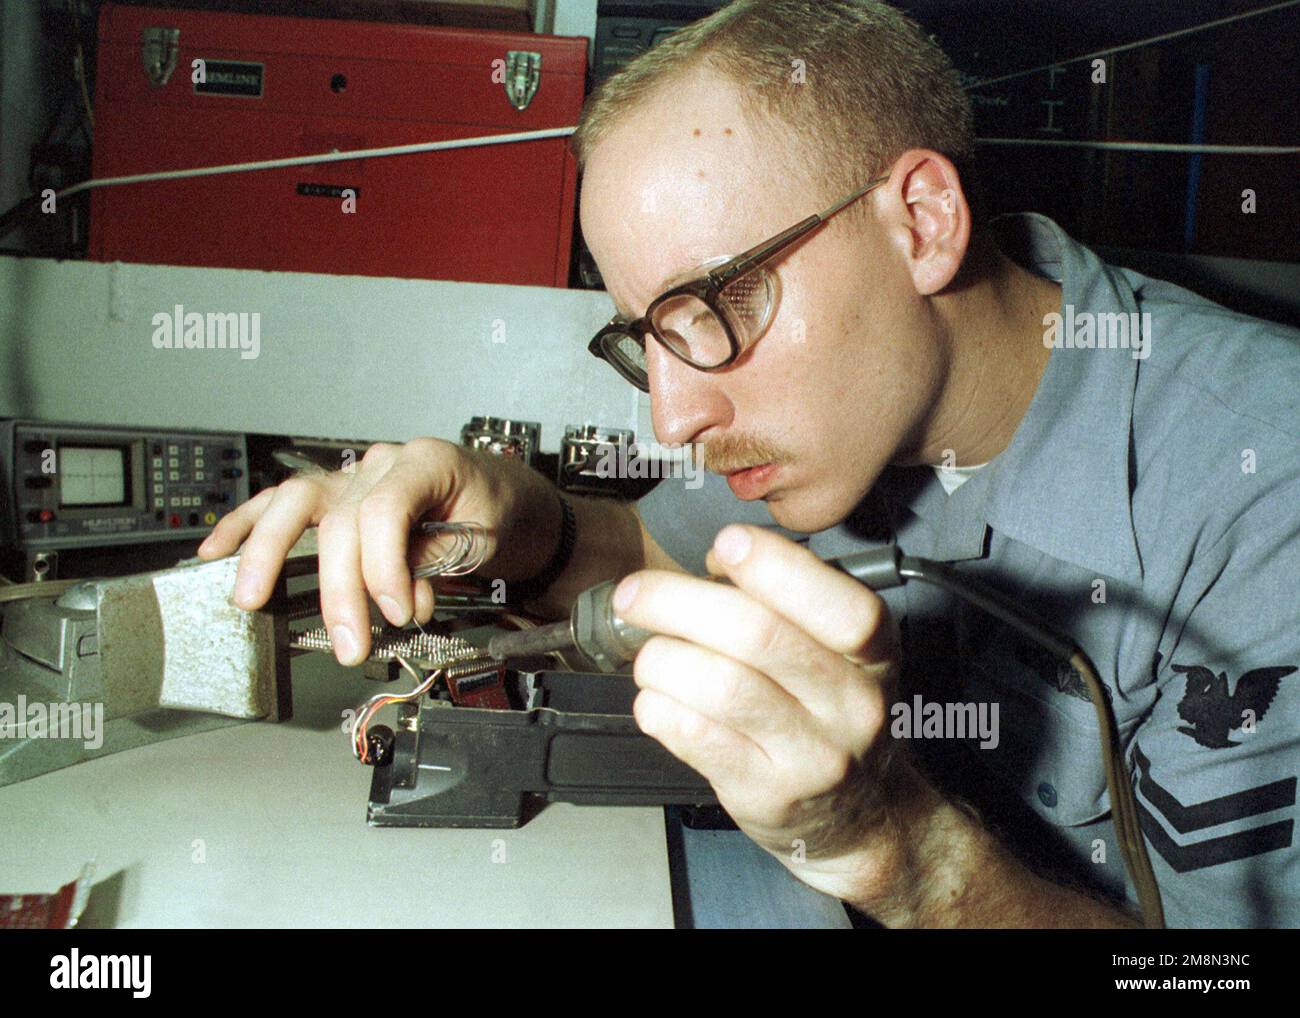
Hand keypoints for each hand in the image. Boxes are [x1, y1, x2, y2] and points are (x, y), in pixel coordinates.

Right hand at [197, 438, 555, 664]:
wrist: (506, 500)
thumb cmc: (497, 513)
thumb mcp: (483, 539)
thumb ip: (435, 564)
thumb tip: (398, 599)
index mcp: (426, 462)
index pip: (385, 510)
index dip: (384, 567)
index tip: (397, 612)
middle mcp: (382, 463)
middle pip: (340, 519)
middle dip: (340, 589)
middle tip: (349, 642)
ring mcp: (354, 476)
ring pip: (296, 504)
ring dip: (269, 554)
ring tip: (250, 597)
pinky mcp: (336, 496)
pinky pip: (282, 504)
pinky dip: (247, 526)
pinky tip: (218, 551)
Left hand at [614, 524, 905, 901]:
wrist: (859, 814)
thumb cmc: (827, 713)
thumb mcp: (833, 652)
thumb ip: (780, 603)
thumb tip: (715, 561)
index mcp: (873, 654)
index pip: (843, 608)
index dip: (777, 568)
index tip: (726, 543)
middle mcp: (851, 705)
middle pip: (759, 636)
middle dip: (680, 602)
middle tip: (635, 593)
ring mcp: (811, 756)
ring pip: (721, 686)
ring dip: (663, 659)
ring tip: (650, 657)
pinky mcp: (765, 793)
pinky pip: (696, 737)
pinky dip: (659, 707)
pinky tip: (657, 698)